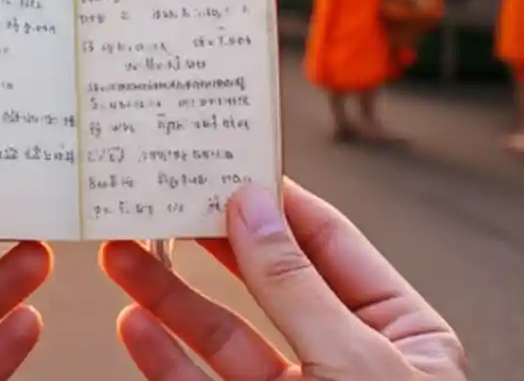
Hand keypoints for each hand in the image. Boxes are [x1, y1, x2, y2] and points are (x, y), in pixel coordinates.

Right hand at [102, 181, 465, 379]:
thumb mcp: (351, 360)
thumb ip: (295, 285)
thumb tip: (253, 202)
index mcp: (401, 335)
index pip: (330, 247)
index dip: (277, 202)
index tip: (225, 162)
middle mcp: (349, 363)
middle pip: (265, 288)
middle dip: (207, 247)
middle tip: (158, 201)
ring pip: (226, 340)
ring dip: (170, 299)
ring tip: (122, 255)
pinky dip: (167, 362)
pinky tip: (135, 328)